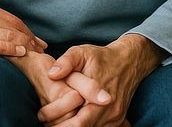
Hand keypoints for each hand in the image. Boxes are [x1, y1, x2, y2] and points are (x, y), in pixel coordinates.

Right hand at [0, 0, 45, 57]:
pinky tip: (20, 54)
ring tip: (37, 55)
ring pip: (8, 36)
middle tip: (43, 50)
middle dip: (31, 39)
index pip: (11, 19)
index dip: (27, 30)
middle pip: (14, 27)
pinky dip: (11, 49)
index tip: (37, 40)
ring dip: (25, 45)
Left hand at [42, 34, 161, 126]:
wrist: (129, 61)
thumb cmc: (101, 57)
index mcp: (98, 95)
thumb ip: (66, 62)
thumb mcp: (81, 52)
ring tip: (58, 122)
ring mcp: (115, 116)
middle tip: (47, 123)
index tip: (42, 118)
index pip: (77, 122)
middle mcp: (108, 109)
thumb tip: (51, 74)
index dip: (58, 124)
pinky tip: (75, 121)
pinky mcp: (118, 119)